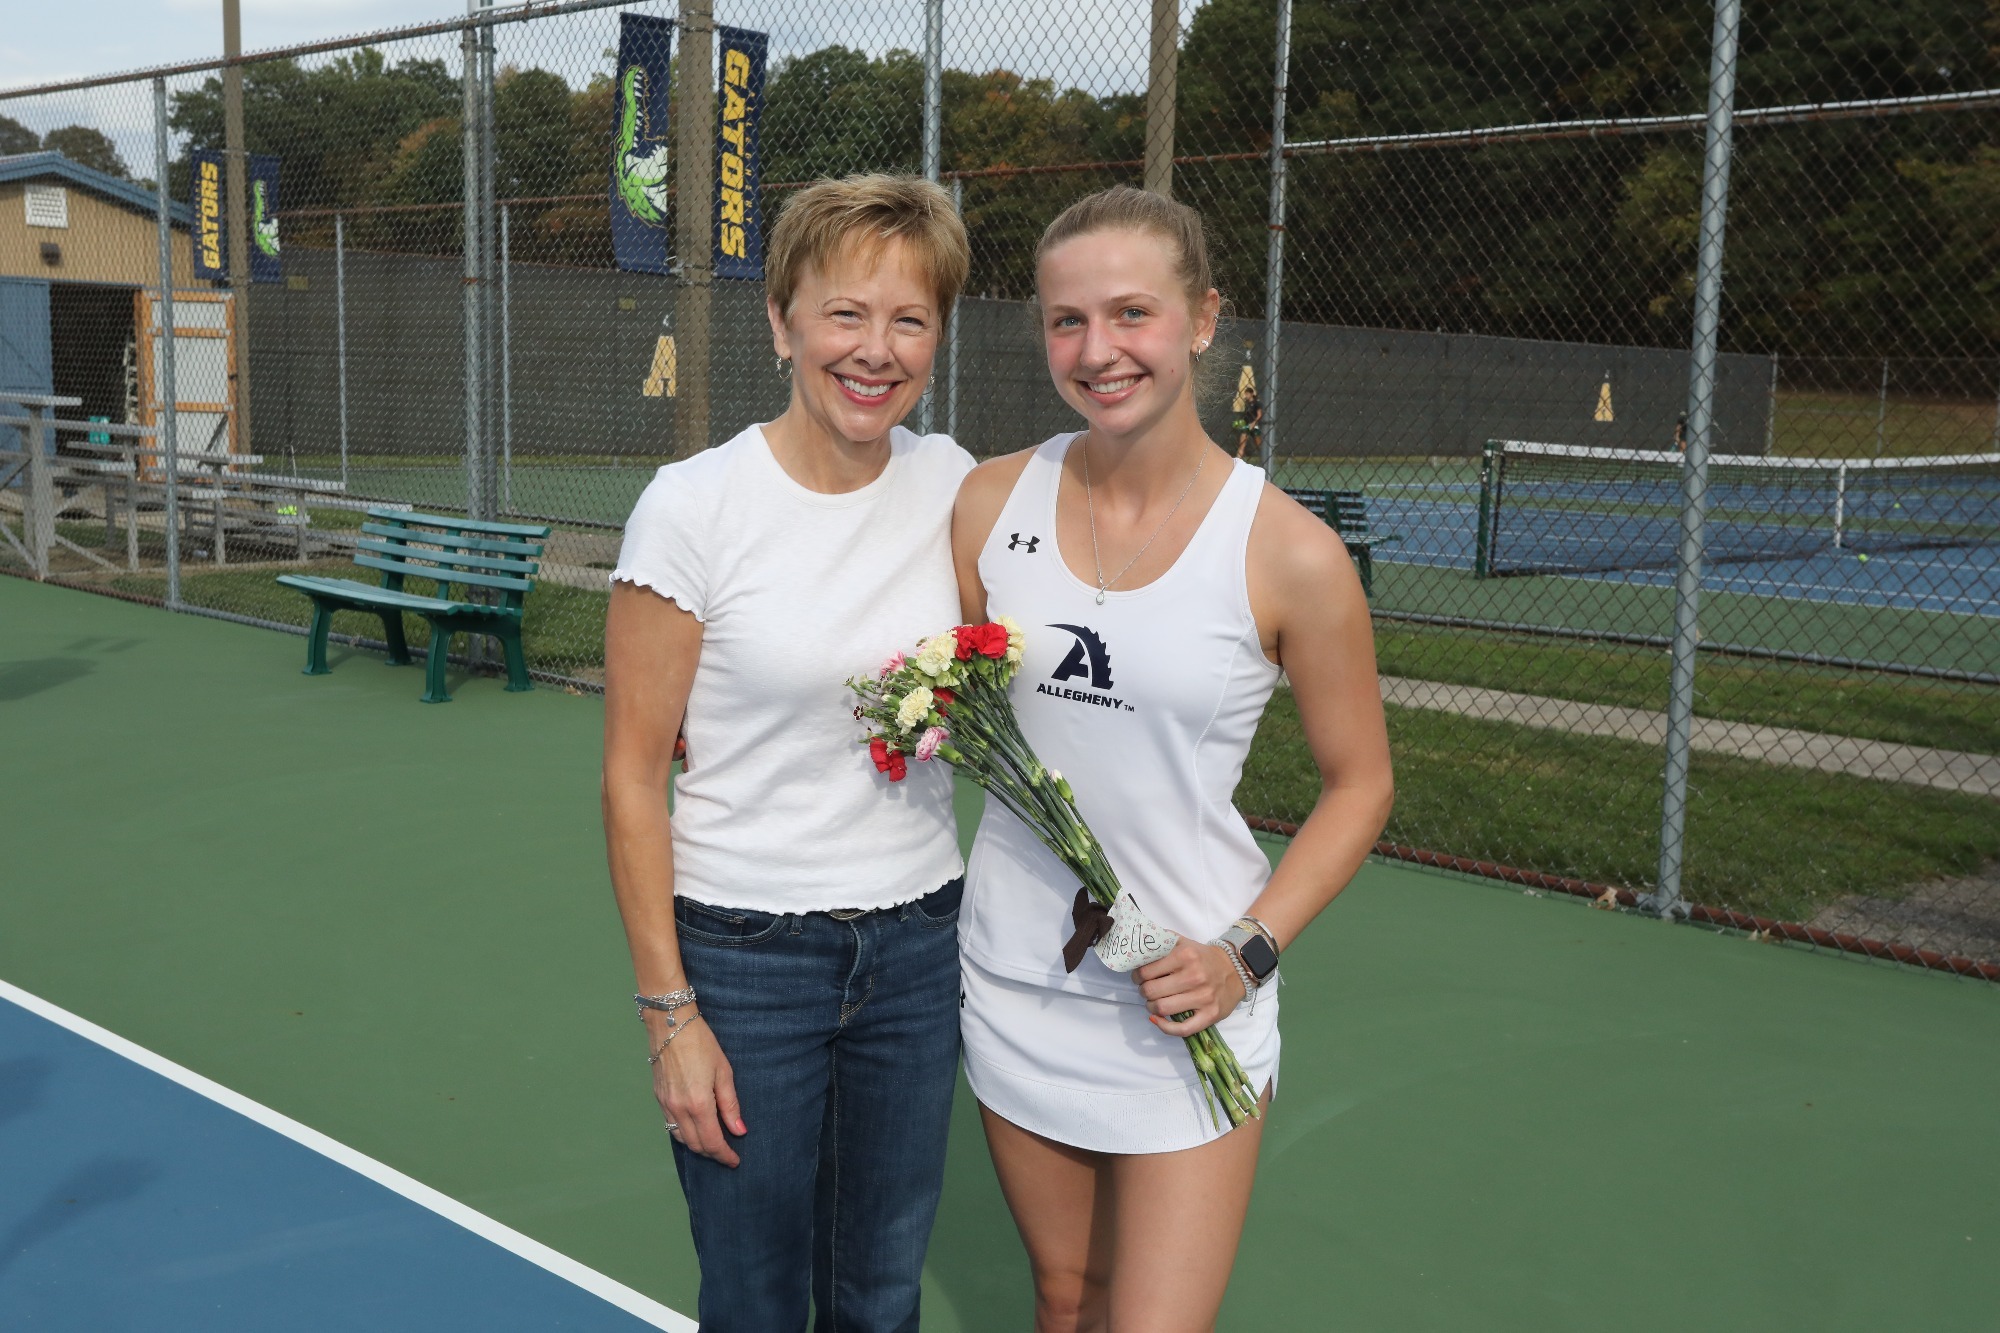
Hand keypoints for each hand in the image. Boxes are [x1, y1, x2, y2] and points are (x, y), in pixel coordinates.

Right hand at [651, 1009, 745, 1166]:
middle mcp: (679, 1109)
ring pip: (680, 1138)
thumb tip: (739, 1130)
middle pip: (695, 1145)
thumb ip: (730, 1104)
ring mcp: (666, 1105)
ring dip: (697, 1145)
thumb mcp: (724, 1071)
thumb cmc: (701, 1043)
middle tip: (727, 1154)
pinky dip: (683, 1133)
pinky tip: (695, 1128)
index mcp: (698, 1104)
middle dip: (712, 1153)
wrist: (670, 1025)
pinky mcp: (658, 1098)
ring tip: (712, 1143)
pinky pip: (670, 1125)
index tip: (735, 1161)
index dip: (724, 1155)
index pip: (712, 1142)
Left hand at [1134, 940, 1246, 1037]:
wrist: (1235, 969)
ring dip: (1151, 1007)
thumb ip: (1161, 943)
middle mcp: (1194, 976)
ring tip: (1153, 1003)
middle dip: (1144, 991)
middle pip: (1151, 991)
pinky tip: (1158, 1020)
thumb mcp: (1183, 943)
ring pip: (1162, 1008)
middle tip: (1146, 990)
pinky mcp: (1210, 1015)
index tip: (1138, 978)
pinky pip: (1182, 1029)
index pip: (1146, 971)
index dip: (1137, 976)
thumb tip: (1137, 948)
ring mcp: (1203, 997)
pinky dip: (1165, 1027)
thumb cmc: (1203, 957)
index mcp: (1185, 955)